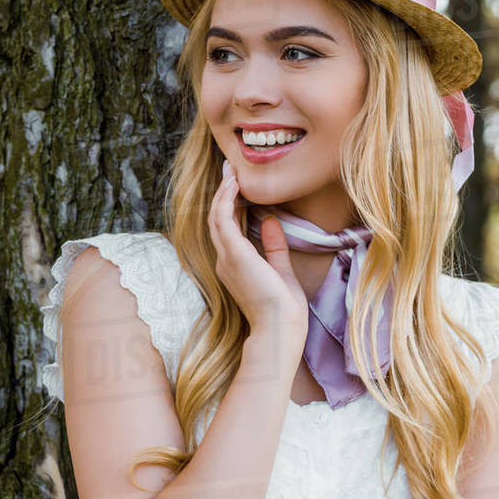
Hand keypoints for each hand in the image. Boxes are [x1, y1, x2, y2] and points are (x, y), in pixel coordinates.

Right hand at [209, 162, 308, 343]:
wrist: (280, 327)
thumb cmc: (282, 307)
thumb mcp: (280, 269)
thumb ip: (274, 246)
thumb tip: (271, 220)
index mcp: (234, 266)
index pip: (227, 230)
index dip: (229, 206)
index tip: (236, 186)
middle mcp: (225, 261)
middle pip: (216, 220)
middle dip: (222, 194)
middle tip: (229, 171)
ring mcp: (226, 258)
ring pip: (216, 217)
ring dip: (222, 193)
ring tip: (231, 172)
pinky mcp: (234, 254)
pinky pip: (223, 220)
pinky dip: (226, 201)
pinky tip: (233, 185)